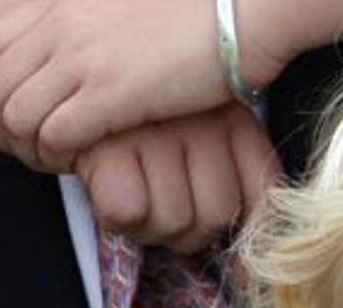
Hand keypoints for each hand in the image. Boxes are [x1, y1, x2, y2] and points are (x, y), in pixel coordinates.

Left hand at [0, 0, 282, 168]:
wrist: (243, 9)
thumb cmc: (196, 0)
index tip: (22, 110)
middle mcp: (64, 24)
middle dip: (4, 126)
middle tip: (37, 143)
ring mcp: (84, 58)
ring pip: (16, 117)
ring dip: (32, 146)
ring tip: (63, 154)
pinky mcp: (110, 95)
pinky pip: (54, 137)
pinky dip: (61, 157)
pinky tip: (88, 157)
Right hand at [76, 106, 279, 252]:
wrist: (80, 85)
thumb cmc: (149, 121)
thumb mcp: (210, 129)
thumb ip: (240, 180)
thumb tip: (250, 258)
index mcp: (232, 115)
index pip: (262, 190)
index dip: (239, 218)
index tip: (213, 213)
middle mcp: (200, 121)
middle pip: (215, 216)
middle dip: (187, 226)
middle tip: (164, 195)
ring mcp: (157, 133)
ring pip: (173, 221)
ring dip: (149, 223)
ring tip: (138, 185)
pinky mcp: (111, 147)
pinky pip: (128, 213)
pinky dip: (114, 211)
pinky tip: (112, 180)